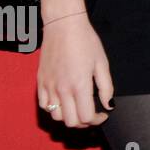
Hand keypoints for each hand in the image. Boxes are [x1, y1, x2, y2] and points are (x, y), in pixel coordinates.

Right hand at [37, 14, 113, 128]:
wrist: (63, 26)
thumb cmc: (85, 41)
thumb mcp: (102, 63)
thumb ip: (106, 87)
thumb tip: (108, 104)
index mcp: (79, 85)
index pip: (86, 117)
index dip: (97, 120)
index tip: (103, 114)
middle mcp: (62, 89)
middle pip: (71, 122)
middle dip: (84, 122)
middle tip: (92, 114)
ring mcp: (49, 87)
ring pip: (56, 116)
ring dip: (69, 117)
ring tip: (78, 108)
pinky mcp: (40, 82)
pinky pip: (44, 105)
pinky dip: (54, 109)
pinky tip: (64, 101)